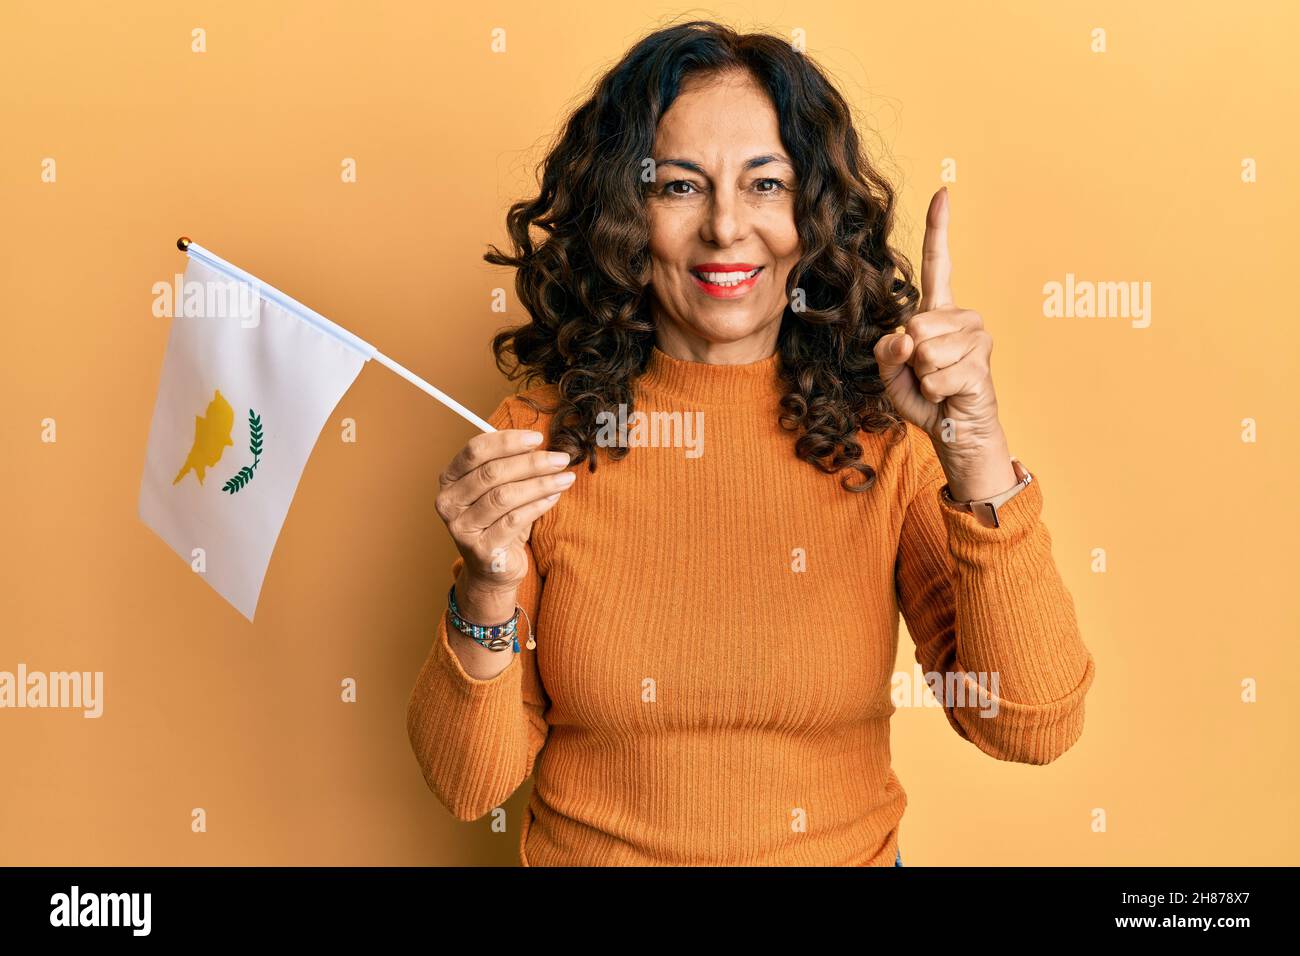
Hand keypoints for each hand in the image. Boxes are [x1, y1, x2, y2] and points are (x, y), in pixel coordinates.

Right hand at [434, 429, 573, 611]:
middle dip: (532, 462)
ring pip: (504, 496)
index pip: (475, 450)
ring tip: (565, 478)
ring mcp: (461, 528)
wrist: (492, 569)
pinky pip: (514, 520)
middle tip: (561, 459)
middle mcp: (449, 502)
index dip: (508, 441)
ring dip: (540, 484)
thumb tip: (540, 445)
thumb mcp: (498, 489)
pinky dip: (538, 505)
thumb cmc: (498, 521)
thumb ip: (509, 465)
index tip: (538, 438)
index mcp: (449, 479)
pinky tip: (555, 497)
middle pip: (492, 473)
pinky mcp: (481, 549)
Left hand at [873, 187, 1014, 497]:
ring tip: (938, 384)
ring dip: (922, 376)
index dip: (938, 230)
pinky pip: (935, 375)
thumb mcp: (891, 373)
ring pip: (924, 349)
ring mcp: (977, 338)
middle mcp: (963, 317)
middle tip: (926, 374)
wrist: (956, 434)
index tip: (943, 193)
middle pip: (914, 324)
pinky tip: (947, 395)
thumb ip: (886, 350)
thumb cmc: (925, 399)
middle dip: (909, 357)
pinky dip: (932, 392)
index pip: (937, 265)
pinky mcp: (980, 364)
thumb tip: (906, 337)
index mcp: (938, 313)